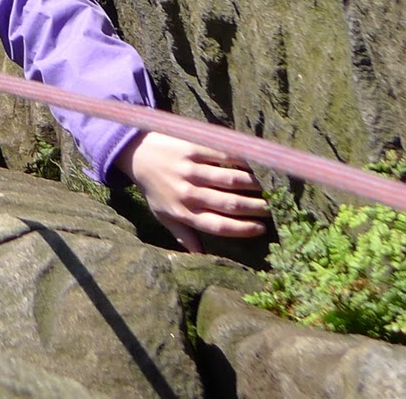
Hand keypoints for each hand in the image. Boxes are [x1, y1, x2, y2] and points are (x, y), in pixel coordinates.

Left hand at [115, 131, 269, 252]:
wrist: (136, 153)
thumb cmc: (154, 188)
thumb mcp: (163, 214)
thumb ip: (183, 235)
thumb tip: (200, 256)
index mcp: (183, 212)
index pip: (219, 226)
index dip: (243, 229)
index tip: (261, 228)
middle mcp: (188, 193)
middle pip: (230, 204)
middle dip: (255, 208)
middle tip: (268, 208)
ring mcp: (191, 170)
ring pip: (231, 180)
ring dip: (251, 185)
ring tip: (262, 188)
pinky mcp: (192, 149)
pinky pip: (223, 156)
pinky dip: (240, 162)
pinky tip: (250, 166)